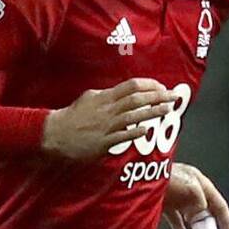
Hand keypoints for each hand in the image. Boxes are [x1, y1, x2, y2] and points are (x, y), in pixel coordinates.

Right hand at [42, 78, 173, 159]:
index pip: (131, 86)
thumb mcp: (88, 98)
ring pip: (134, 116)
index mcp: (104, 97)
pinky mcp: (103, 142)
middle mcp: (108, 109)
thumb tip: (120, 93)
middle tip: (173, 96)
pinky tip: (147, 129)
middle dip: (157, 97)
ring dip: (153, 112)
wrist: (56, 134)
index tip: (161, 87)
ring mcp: (106, 126)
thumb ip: (106, 95)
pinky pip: (123, 136)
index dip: (149, 85)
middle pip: (137, 99)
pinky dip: (136, 131)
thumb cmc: (72, 117)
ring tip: (167, 110)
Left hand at [162, 162, 228, 228]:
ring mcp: (177, 198)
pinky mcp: (164, 204)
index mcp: (200, 183)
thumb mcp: (189, 187)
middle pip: (206, 215)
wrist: (138, 174)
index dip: (226, 222)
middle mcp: (190, 190)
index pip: (219, 205)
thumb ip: (199, 200)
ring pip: (192, 220)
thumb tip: (201, 212)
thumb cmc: (165, 176)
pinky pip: (176, 221)